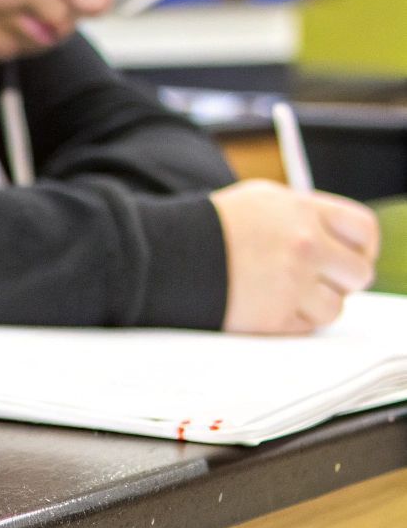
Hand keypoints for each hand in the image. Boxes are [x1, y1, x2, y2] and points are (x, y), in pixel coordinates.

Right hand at [212, 179, 379, 332]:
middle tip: (316, 280)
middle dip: (341, 280)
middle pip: (358, 273)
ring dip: (315, 304)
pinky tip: (266, 303)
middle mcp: (304, 244)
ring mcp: (292, 282)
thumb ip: (305, 215)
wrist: (165, 255)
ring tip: (284, 293)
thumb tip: (340, 239)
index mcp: (302, 211)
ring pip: (336, 307)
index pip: (362, 230)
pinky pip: (307, 326)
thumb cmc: (208, 227)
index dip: (361, 247)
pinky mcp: (276, 316)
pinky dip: (292, 319)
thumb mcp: (260, 202)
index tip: (348, 256)